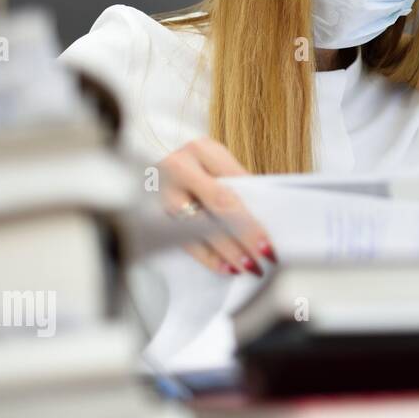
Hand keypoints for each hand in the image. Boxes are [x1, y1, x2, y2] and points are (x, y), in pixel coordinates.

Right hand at [158, 137, 275, 276]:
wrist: (150, 154)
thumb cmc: (196, 162)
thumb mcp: (217, 162)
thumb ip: (237, 184)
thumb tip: (264, 218)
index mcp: (202, 150)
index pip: (233, 188)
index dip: (251, 218)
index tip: (268, 242)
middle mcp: (180, 168)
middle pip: (217, 206)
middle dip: (243, 235)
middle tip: (261, 257)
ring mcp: (163, 190)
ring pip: (197, 228)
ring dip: (225, 251)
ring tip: (245, 266)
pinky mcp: (154, 211)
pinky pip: (181, 240)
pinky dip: (206, 256)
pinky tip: (223, 266)